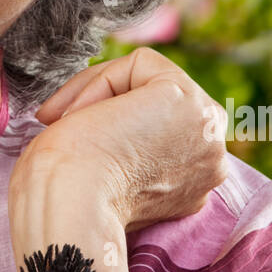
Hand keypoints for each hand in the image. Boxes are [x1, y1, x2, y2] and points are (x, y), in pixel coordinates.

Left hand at [18, 46, 228, 232]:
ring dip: (99, 93)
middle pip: (155, 99)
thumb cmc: (68, 195)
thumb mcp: (113, 172)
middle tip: (59, 121)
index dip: (104, 120)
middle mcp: (212, 156)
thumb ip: (130, 148)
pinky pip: (140, 63)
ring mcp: (206, 128)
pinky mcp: (188, 99)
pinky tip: (84, 115)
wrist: (68, 208)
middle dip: (103, 103)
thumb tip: (108, 115)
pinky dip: (101, 81)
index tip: (64, 133)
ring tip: (69, 122)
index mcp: (196, 178)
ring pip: (147, 79)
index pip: (153, 124)